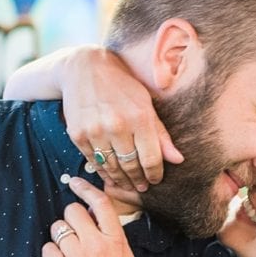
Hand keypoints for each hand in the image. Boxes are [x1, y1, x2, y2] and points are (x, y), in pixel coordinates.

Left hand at [43, 177, 138, 256]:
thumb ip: (111, 234)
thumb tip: (93, 211)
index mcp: (116, 240)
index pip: (100, 202)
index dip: (85, 188)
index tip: (75, 183)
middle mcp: (97, 245)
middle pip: (73, 211)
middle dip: (70, 218)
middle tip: (74, 233)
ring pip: (58, 228)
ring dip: (60, 237)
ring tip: (69, 253)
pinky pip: (47, 248)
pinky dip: (51, 254)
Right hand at [59, 47, 180, 191]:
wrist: (83, 69)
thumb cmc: (121, 85)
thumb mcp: (145, 103)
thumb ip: (161, 134)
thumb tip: (178, 160)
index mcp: (139, 117)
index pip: (151, 159)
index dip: (155, 174)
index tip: (156, 179)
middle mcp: (117, 126)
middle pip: (131, 166)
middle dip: (138, 180)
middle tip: (142, 187)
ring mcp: (95, 131)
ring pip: (112, 168)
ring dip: (121, 180)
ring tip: (128, 185)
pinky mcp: (78, 135)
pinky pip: (94, 162)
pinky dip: (103, 172)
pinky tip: (111, 176)